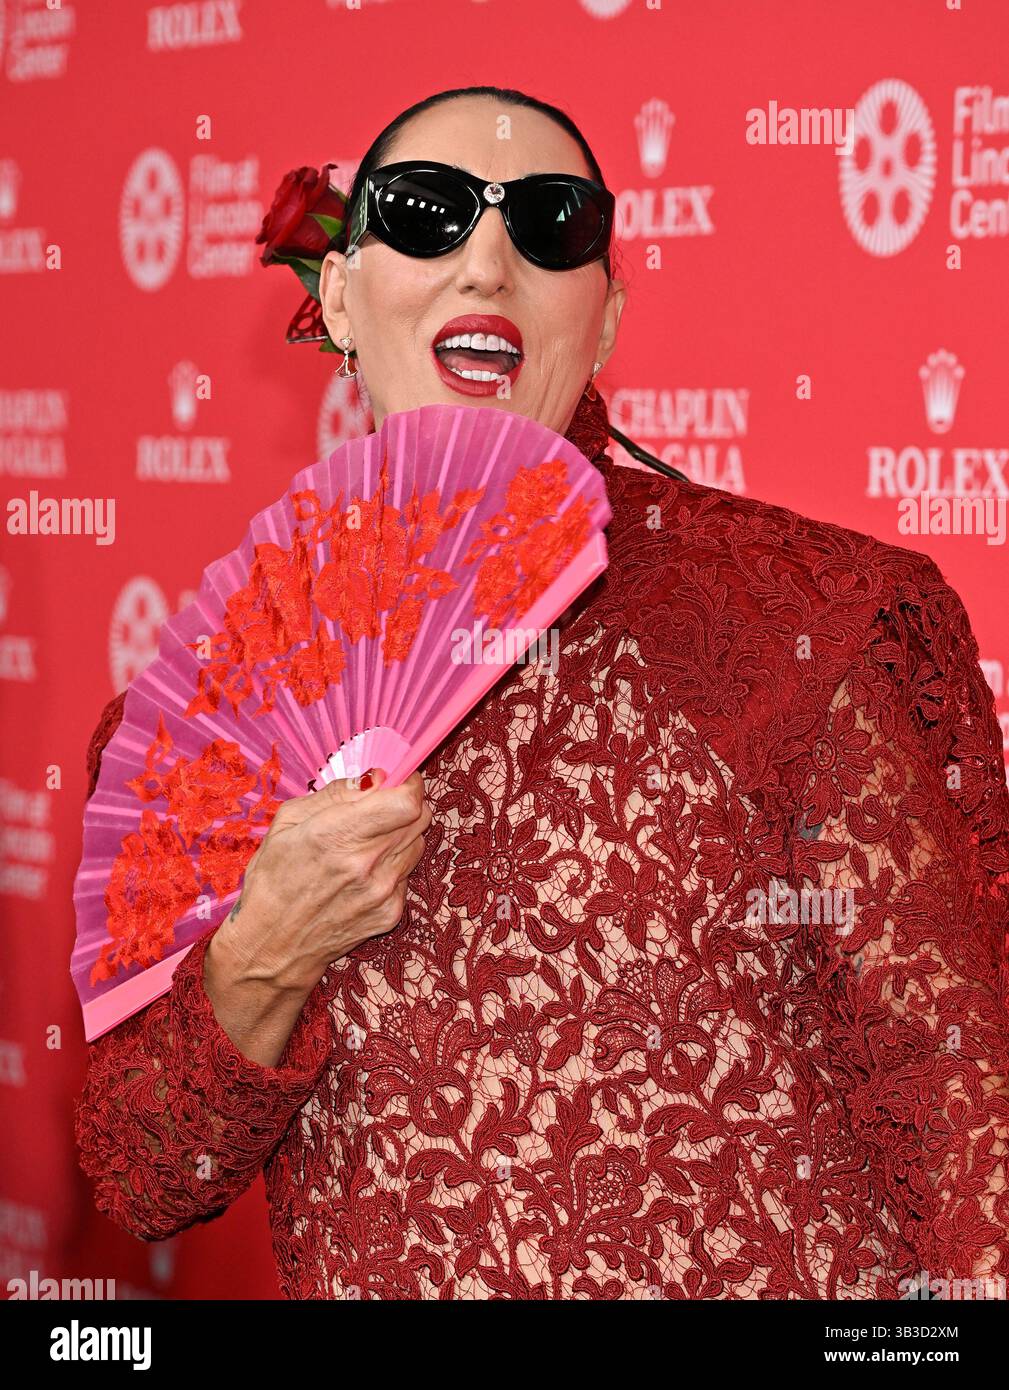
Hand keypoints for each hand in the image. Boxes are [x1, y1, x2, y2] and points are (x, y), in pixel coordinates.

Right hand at [213, 768, 431, 995]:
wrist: (272, 947)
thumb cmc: (272, 880)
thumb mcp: (286, 822)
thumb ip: (335, 794)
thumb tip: (376, 778)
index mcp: (335, 835)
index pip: (405, 802)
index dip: (408, 784)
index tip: (399, 780)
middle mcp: (365, 864)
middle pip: (421, 818)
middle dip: (406, 804)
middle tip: (383, 807)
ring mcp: (382, 892)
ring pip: (419, 842)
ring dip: (402, 834)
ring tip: (368, 843)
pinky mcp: (391, 913)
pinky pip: (408, 872)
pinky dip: (393, 865)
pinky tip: (364, 873)